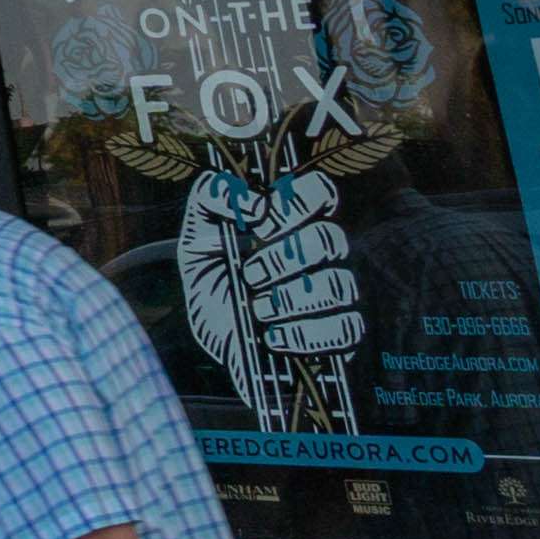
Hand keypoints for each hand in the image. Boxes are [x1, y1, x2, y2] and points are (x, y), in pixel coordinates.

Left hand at [172, 167, 359, 401]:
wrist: (220, 347)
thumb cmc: (214, 290)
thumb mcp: (195, 243)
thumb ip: (210, 200)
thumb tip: (255, 201)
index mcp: (292, 225)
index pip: (319, 191)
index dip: (296, 202)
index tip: (261, 222)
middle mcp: (321, 254)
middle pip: (328, 238)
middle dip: (281, 260)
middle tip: (250, 275)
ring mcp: (336, 293)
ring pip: (337, 284)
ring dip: (289, 300)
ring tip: (258, 310)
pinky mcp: (342, 333)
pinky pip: (345, 328)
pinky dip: (303, 334)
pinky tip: (274, 336)